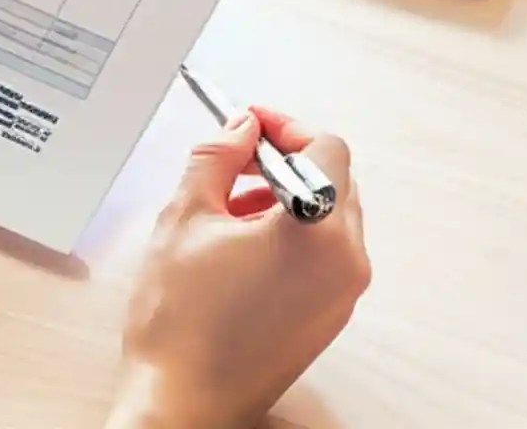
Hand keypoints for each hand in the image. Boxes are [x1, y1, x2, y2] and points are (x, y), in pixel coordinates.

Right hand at [106, 107, 370, 428]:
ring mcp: (342, 294)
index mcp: (318, 232)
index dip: (284, 126)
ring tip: (226, 211)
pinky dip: (291, 236)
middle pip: (333, 180)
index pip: (325, 148)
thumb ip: (216, 157)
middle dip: (282, 163)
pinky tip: (240, 247)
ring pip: (328, 217)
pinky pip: (323, 255)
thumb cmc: (181, 325)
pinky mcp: (329, 316)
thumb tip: (239, 128)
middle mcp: (345, 262)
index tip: (250, 124)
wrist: (183, 402)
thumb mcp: (185, 217)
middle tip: (234, 163)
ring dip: (283, 199)